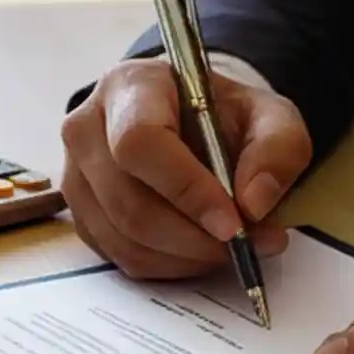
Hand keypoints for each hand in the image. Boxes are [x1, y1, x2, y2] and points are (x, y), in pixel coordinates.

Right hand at [60, 58, 311, 278]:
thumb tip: (254, 204)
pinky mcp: (81, 216)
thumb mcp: (270, 116)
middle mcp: (87, 129)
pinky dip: (169, 265)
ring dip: (185, 257)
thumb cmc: (224, 117)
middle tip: (245, 245)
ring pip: (124, 238)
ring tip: (230, 249)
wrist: (192, 123)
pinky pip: (121, 257)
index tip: (233, 222)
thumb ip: (277, 149)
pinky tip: (199, 250)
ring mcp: (76, 176)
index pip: (140, 142)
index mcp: (129, 88)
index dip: (186, 189)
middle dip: (193, 237)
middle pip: (128, 201)